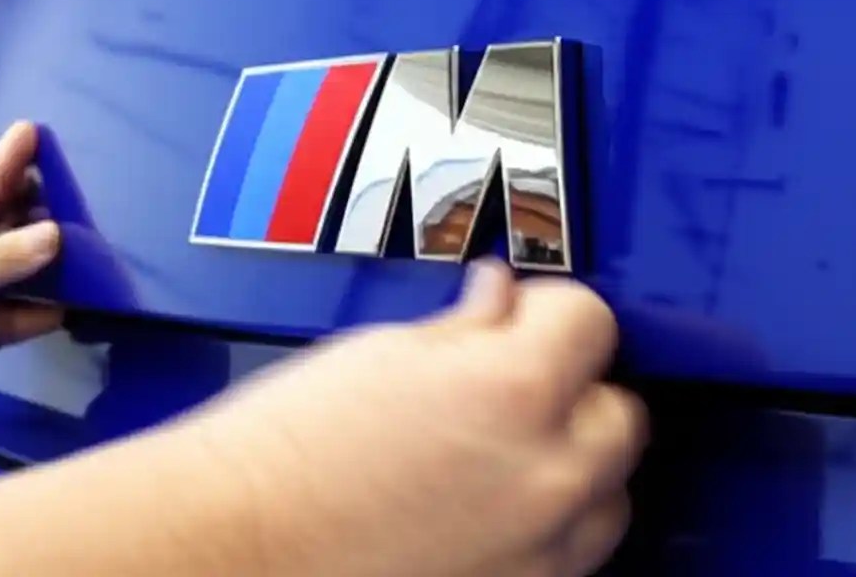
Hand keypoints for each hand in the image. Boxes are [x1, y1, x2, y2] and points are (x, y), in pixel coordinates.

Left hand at [0, 122, 62, 409]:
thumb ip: (9, 254)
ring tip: (96, 245)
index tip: (35, 128)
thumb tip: (58, 234)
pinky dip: (57, 307)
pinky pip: (37, 310)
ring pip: (32, 265)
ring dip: (59, 259)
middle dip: (48, 206)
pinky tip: (86, 302)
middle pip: (17, 220)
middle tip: (84, 191)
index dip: (12, 156)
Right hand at [192, 261, 645, 576]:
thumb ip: (467, 328)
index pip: (592, 319)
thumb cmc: (286, 450)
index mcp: (514, 390)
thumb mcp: (382, 351)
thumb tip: (504, 303)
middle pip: (620, 413)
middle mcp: (547, 476)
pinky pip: (570, 552)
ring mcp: (538, 550)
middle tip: (512, 382)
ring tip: (501, 452)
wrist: (235, 541)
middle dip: (572, 388)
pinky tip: (487, 505)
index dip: (548, 309)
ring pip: (609, 492)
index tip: (522, 316)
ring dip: (571, 464)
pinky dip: (546, 526)